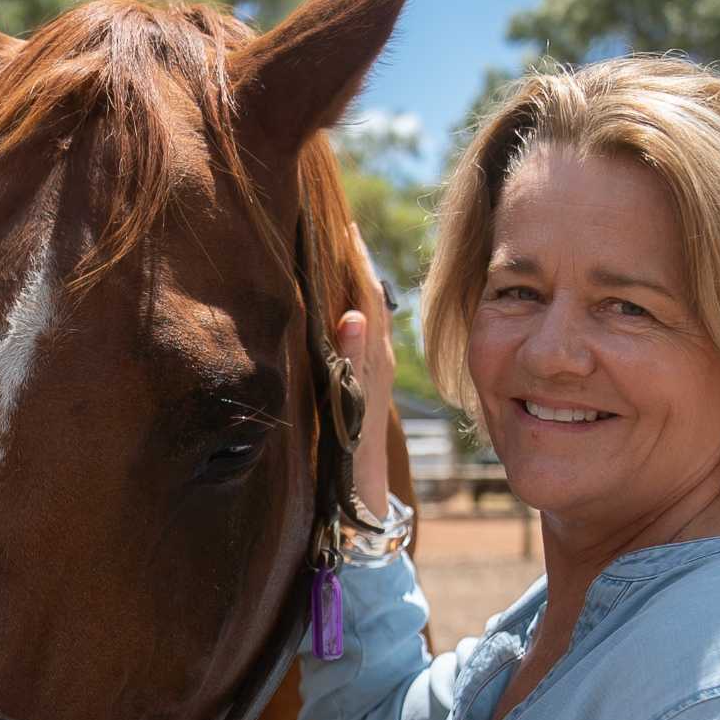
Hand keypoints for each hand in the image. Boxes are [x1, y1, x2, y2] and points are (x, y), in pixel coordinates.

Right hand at [339, 225, 397, 515]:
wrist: (362, 494)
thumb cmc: (354, 455)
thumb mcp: (352, 404)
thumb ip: (353, 360)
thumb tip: (352, 314)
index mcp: (377, 357)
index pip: (370, 296)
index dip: (358, 261)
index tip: (346, 225)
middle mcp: (379, 358)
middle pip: (370, 298)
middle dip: (357, 263)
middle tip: (341, 226)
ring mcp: (375, 371)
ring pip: (367, 314)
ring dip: (355, 282)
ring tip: (339, 252)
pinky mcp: (368, 382)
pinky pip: (363, 332)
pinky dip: (353, 308)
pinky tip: (343, 303)